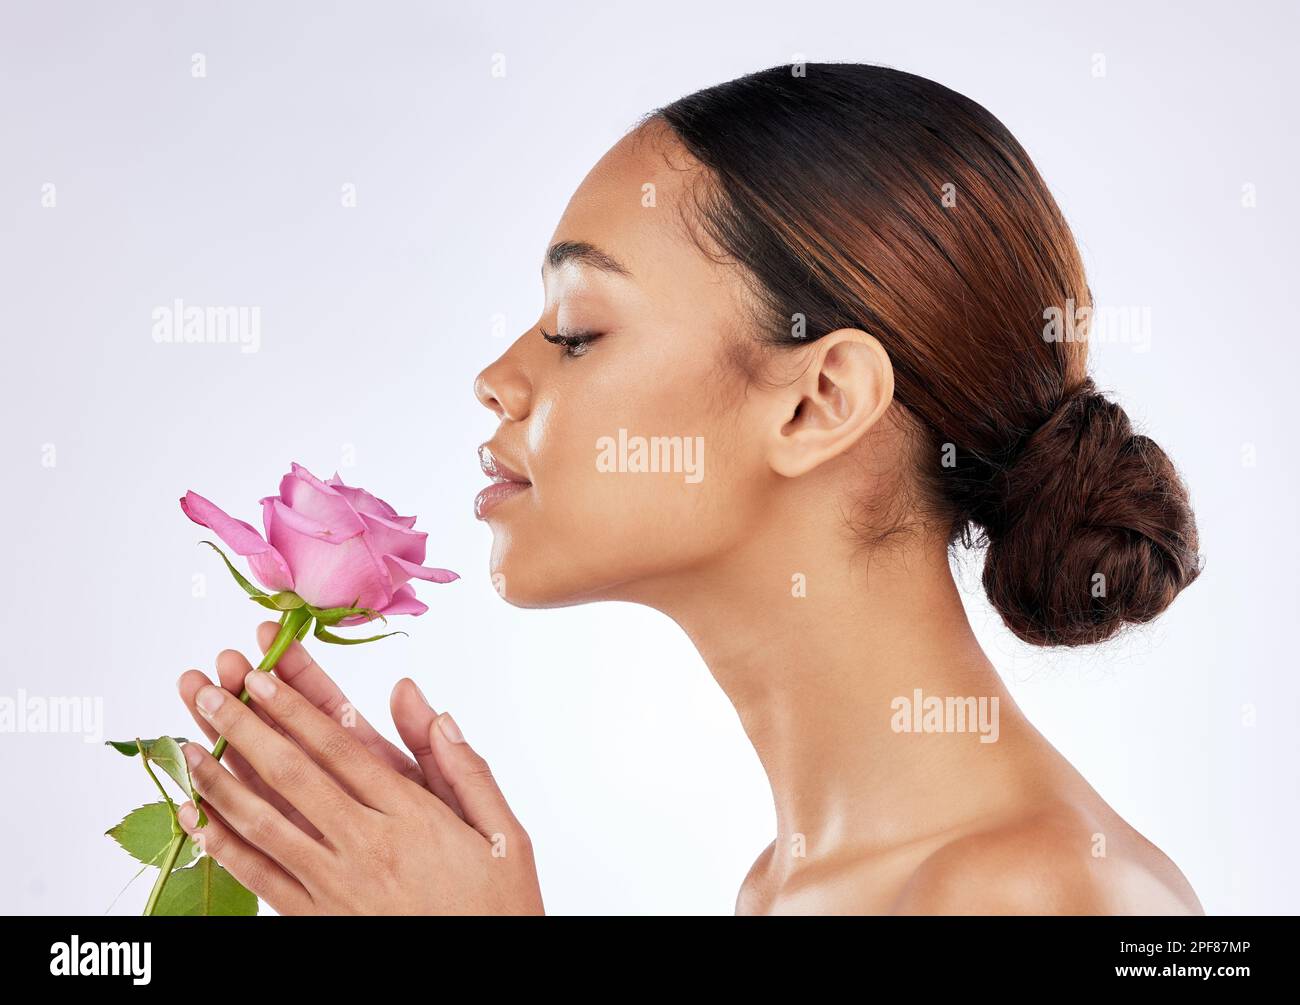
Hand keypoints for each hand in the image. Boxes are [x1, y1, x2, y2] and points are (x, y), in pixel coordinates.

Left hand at [174, 625, 544, 914]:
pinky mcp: (319, 920)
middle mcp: (366, 848)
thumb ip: (466, 771)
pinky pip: (262, 879)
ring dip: (221, 781)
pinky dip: (224, 848)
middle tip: (206, 688)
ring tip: (189, 744)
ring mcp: (336, 888)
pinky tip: (196, 821)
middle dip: (244, 728)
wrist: (487, 978)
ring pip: (265, 825)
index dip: (295, 708)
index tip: (262, 675)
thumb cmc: (500, 909)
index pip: (340, 749)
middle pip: (292, 776)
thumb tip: (431, 710)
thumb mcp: (505, 836)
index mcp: (412, 818)